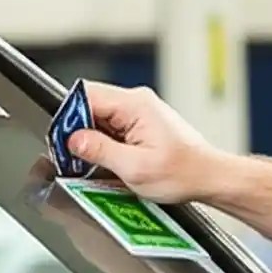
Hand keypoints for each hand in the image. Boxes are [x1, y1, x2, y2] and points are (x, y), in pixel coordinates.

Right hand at [67, 82, 219, 203]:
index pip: (85, 95)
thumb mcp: (135, 168)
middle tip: (75, 157)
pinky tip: (110, 162)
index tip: (62, 140)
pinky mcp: (142, 124)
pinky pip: (112, 127)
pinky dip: (105, 144)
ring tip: (96, 164)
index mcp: (135, 105)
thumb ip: (101, 150)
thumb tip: (74, 140)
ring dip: (92, 140)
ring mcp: (140, 112)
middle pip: (89, 105)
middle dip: (77, 131)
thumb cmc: (184, 172)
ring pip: (99, 118)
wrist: (209, 177)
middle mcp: (137, 102)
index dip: (67, 117)